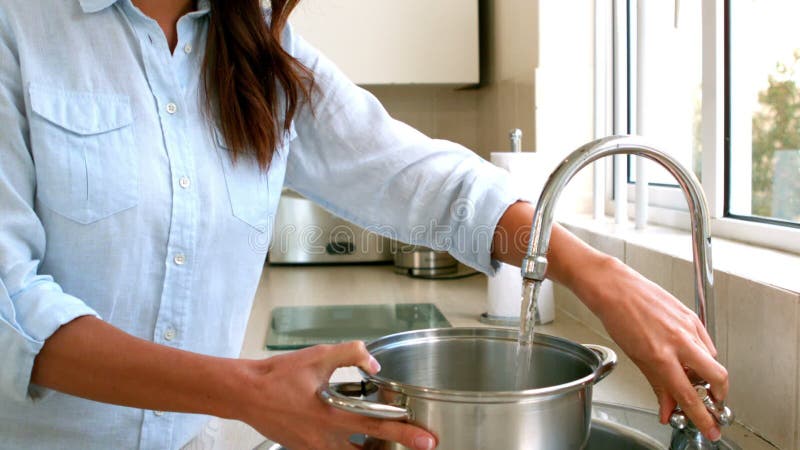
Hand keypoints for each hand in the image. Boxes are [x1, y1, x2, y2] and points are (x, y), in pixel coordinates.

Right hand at [237, 341, 437, 449]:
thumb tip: (373, 362)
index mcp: (331, 416)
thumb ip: (351, 353)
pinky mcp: (304, 449)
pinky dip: (346, 447)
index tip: (426, 440)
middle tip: (409, 445)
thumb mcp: (318, 356)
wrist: (246, 393)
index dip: (405, 434)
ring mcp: (313, 447)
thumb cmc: (277, 376)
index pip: (378, 428)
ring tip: (381, 441)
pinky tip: (350, 434)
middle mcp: (324, 438)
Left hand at [575, 256, 727, 441]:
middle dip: (719, 395)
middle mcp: (678, 341)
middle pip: (717, 377)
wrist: (615, 288)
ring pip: (712, 358)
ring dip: (706, 372)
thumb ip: (658, 386)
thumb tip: (669, 409)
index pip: (688, 395)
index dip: (702, 417)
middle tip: (711, 401)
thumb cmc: (618, 318)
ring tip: (688, 372)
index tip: (710, 429)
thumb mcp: (636, 359)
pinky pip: (705, 341)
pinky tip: (686, 352)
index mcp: (660, 356)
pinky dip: (701, 352)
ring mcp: (687, 327)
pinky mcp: (691, 315)